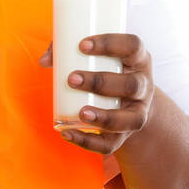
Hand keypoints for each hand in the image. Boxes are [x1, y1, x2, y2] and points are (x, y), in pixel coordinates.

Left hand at [38, 33, 154, 153]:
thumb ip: (69, 50)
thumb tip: (45, 61)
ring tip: (81, 113)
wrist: (129, 101)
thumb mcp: (98, 55)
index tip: (82, 45)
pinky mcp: (125, 134)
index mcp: (138, 60)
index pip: (133, 46)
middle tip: (72, 79)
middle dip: (100, 82)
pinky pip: (112, 144)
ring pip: (130, 119)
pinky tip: (68, 133)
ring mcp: (138, 112)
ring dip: (105, 117)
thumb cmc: (107, 69)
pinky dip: (89, 142)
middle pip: (131, 85)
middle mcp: (143, 86)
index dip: (110, 44)